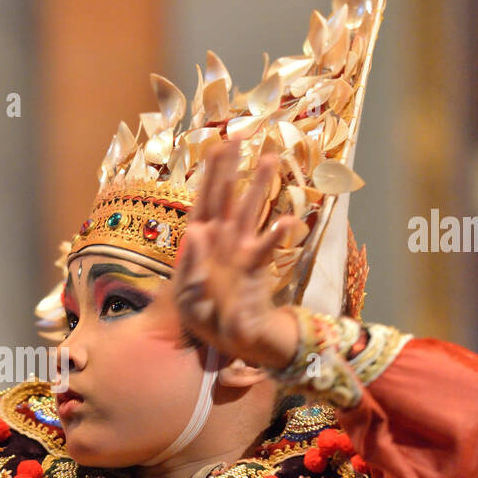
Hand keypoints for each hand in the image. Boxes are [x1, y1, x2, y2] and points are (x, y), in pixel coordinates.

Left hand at [171, 136, 301, 368]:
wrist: (228, 341)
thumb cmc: (204, 316)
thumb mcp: (186, 296)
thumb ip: (189, 266)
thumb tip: (195, 231)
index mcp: (198, 243)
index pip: (202, 200)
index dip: (209, 174)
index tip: (216, 144)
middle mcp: (220, 240)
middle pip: (226, 197)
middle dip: (232, 167)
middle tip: (243, 135)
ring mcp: (239, 251)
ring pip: (249, 212)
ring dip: (259, 186)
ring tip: (271, 158)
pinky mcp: (255, 269)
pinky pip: (266, 248)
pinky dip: (276, 235)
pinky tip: (290, 222)